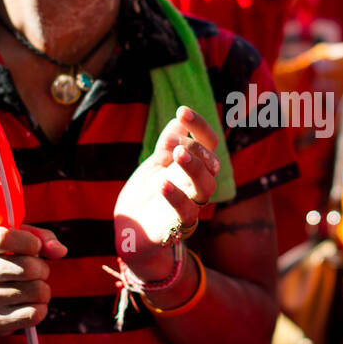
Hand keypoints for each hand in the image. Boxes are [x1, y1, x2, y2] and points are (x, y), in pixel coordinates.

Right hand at [0, 223, 66, 333]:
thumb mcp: (22, 240)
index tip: (35, 247)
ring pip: (37, 290)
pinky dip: (41, 307)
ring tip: (31, 286)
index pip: (5, 239)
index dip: (30, 242)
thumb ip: (43, 238)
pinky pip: (35, 313)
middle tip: (37, 270)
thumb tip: (60, 251)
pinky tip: (30, 303)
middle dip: (42, 268)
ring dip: (43, 288)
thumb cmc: (9, 260)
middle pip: (28, 267)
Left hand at [113, 106, 220, 279]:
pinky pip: (186, 212)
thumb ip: (167, 144)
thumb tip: (178, 121)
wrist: (131, 232)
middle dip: (194, 148)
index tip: (182, 111)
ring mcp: (190, 206)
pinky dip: (176, 197)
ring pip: (206, 186)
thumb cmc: (145, 196)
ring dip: (194, 167)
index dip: (199, 126)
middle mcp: (196, 185)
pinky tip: (162, 184)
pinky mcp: (178, 226)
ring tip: (178, 153)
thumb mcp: (154, 164)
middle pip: (211, 163)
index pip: (208, 143)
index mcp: (192, 167)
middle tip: (170, 142)